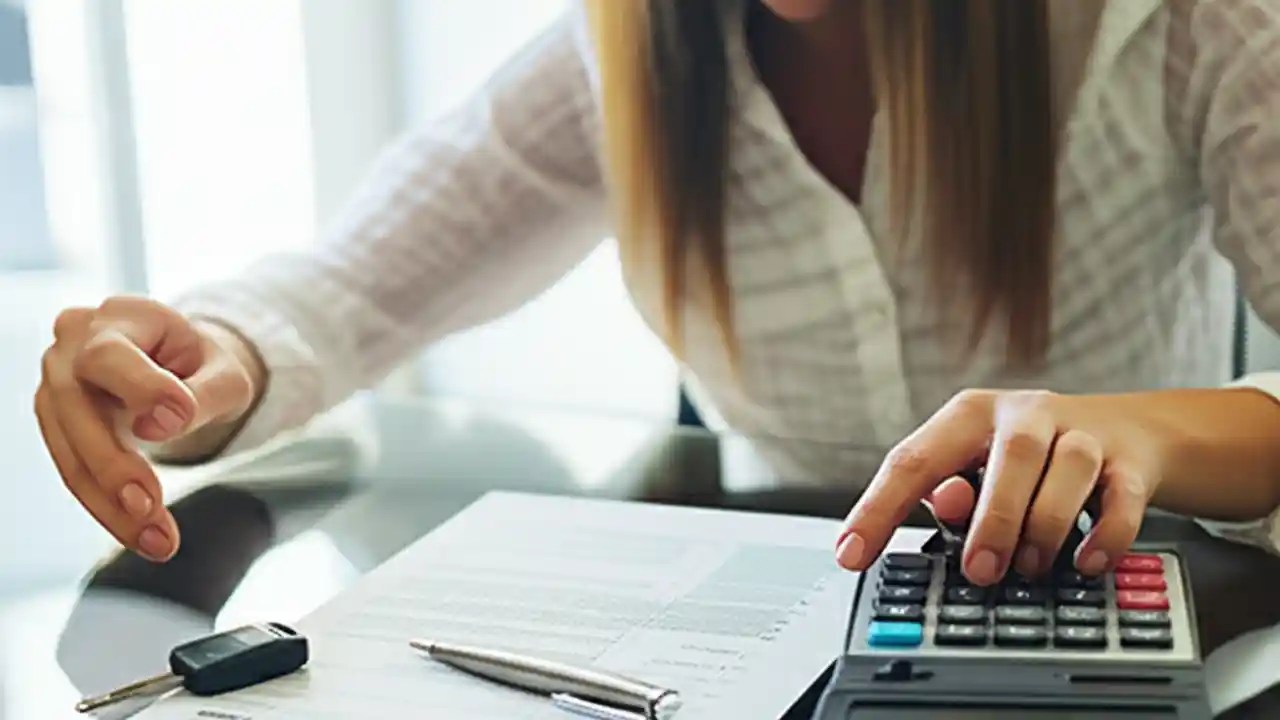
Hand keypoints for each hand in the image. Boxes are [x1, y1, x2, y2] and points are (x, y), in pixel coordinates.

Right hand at [35, 297, 259, 560]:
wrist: (182, 368)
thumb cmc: (204, 366)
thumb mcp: (226, 374)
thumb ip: (203, 393)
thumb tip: (158, 427)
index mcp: (122, 317)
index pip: (112, 355)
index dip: (140, 389)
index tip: (178, 417)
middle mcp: (75, 345)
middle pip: (78, 406)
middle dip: (114, 464)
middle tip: (151, 505)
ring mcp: (58, 385)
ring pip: (70, 451)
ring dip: (111, 503)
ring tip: (157, 539)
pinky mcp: (58, 424)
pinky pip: (74, 472)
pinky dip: (108, 508)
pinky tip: (142, 534)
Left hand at [836, 390, 1168, 584]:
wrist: (1132, 431)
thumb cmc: (1033, 458)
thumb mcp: (980, 465)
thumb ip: (952, 490)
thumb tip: (943, 505)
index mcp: (970, 415)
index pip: (913, 459)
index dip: (878, 508)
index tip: (851, 555)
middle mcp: (1026, 414)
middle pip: (1011, 455)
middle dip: (992, 520)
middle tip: (978, 572)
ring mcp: (1083, 433)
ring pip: (1069, 468)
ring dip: (1045, 526)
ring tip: (1028, 568)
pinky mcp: (1130, 461)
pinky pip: (1122, 496)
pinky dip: (1105, 534)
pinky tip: (1085, 561)